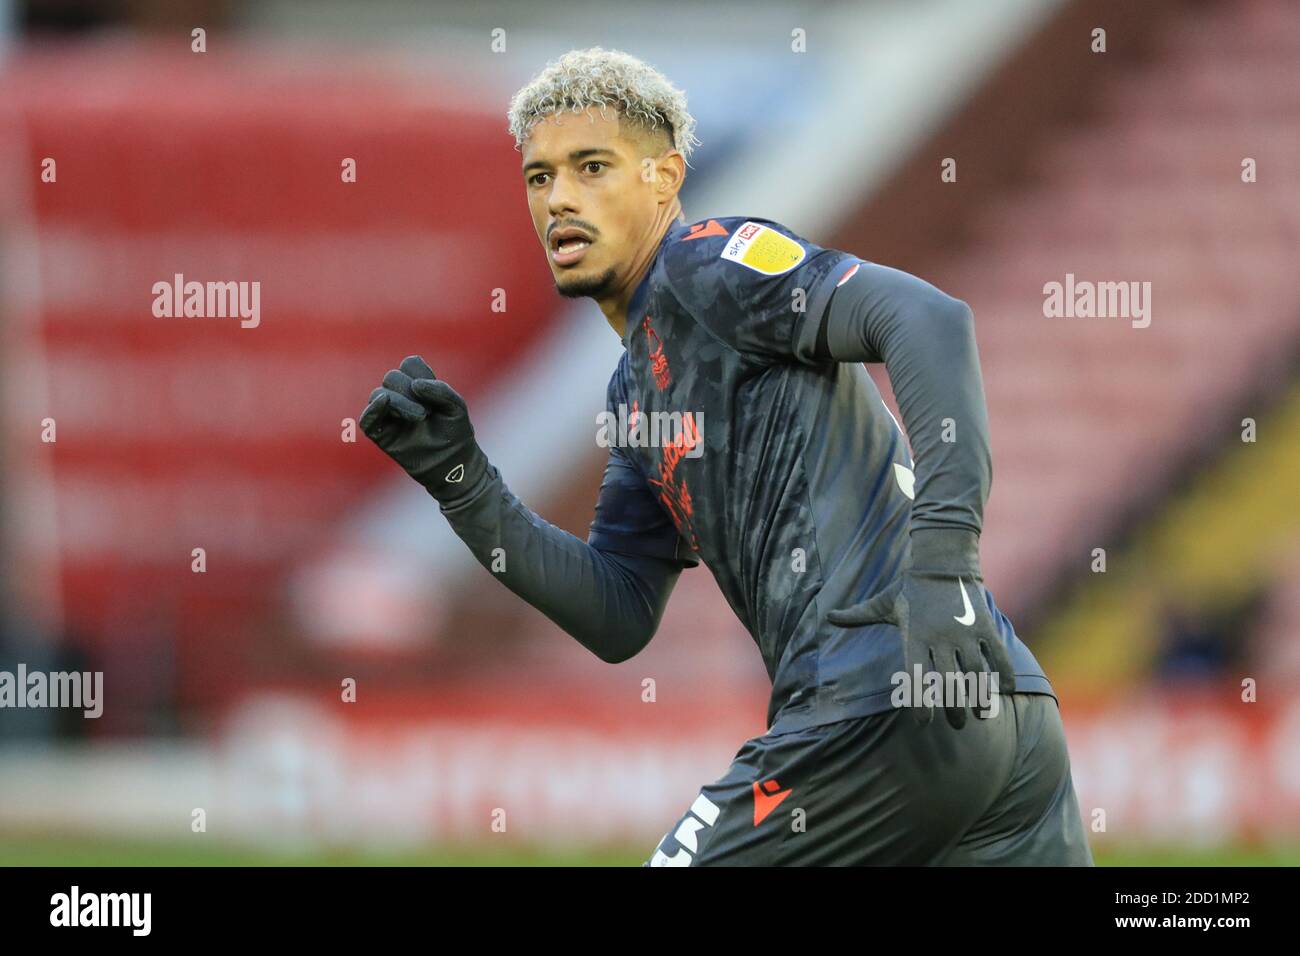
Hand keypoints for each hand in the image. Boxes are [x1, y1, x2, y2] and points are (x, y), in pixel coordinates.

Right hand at [359, 355, 488, 504]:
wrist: (453, 463)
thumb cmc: (455, 433)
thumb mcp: (456, 407)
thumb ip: (440, 391)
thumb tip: (414, 386)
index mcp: (417, 385)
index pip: (409, 364)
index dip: (421, 374)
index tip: (437, 393)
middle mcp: (400, 396)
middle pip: (392, 377)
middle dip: (409, 390)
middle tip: (427, 412)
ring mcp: (388, 415)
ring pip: (380, 394)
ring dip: (400, 402)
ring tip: (420, 417)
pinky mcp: (381, 434)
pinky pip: (367, 420)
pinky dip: (372, 410)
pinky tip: (384, 404)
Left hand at [827, 528, 1015, 728]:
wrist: (943, 561)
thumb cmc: (910, 587)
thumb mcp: (883, 603)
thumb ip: (857, 616)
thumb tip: (828, 616)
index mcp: (914, 636)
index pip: (916, 678)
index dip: (921, 705)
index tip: (923, 723)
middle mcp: (940, 638)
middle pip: (949, 684)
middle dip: (954, 710)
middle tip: (956, 724)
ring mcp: (965, 632)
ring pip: (976, 675)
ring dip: (979, 699)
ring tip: (979, 714)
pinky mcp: (985, 626)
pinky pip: (999, 657)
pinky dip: (1003, 675)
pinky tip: (1003, 690)